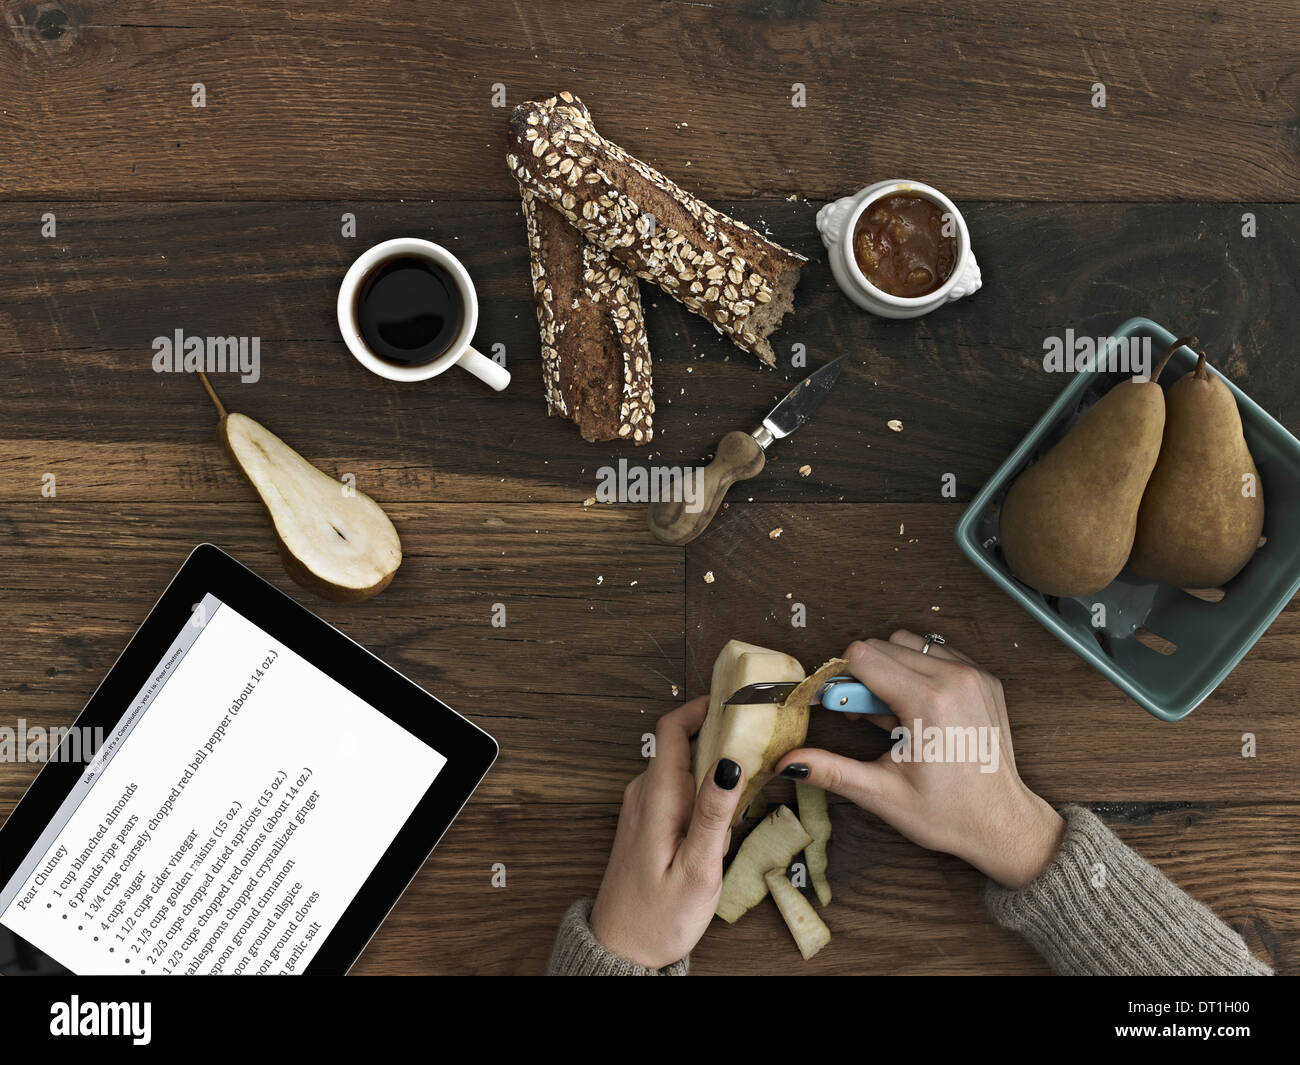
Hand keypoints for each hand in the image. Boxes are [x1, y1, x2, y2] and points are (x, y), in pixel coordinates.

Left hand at [589, 696, 744, 968]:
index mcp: (657, 796)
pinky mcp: (644, 824)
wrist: (621, 951)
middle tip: (757, 741)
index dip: (704, 707)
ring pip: (680, 768)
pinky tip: (720, 819)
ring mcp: (640, 807)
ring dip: (711, 769)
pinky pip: (674, 790)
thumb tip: (730, 761)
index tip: (737, 701)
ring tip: (746, 784)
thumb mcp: (698, 868)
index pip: (674, 727)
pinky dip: (700, 790)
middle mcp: (643, 793)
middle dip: (718, 737)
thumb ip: (715, 813)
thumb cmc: (660, 916)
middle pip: (681, 743)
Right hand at [776, 630, 1063, 888]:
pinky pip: (936, 653)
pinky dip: (918, 672)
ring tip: (897, 716)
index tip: (842, 709)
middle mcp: (954, 678)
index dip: (841, 680)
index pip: (863, 656)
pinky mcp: (984, 678)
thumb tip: (787, 763)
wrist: (1003, 824)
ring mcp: (974, 675)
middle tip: (870, 721)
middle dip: (864, 678)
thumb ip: (831, 771)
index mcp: (929, 702)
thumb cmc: (949, 814)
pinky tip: (920, 710)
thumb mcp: (882, 794)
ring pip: (908, 644)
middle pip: (882, 646)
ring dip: (891, 671)